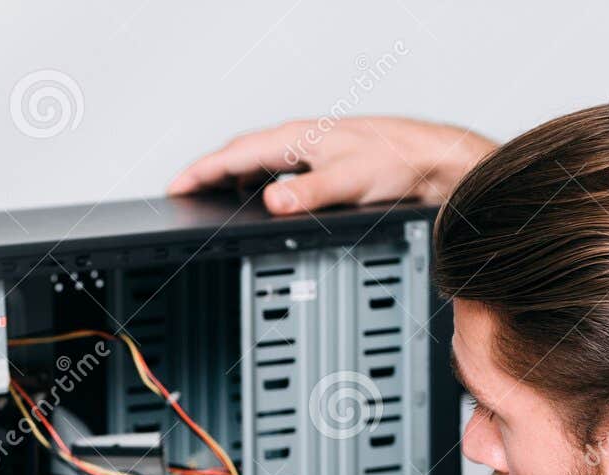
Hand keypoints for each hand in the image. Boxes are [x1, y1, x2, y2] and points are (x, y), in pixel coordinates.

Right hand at [167, 116, 495, 214]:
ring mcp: (311, 153)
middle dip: (209, 175)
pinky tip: (262, 202)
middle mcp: (302, 142)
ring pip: (260, 165)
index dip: (202, 171)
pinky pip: (280, 176)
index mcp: (298, 139)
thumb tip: (273, 201)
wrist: (433, 165)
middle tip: (184, 193)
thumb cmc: (399, 163)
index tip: (176, 186)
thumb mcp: (349, 182)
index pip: (236, 155)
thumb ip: (309, 195)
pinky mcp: (324, 168)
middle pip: (241, 157)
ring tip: (213, 200)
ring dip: (234, 181)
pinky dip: (261, 187)